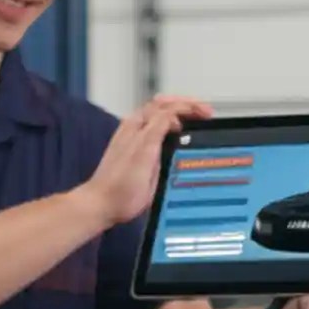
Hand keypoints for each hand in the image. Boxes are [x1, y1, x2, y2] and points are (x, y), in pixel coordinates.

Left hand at [81, 94, 213, 226]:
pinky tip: (176, 134)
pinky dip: (168, 124)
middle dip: (185, 104)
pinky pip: (153, 127)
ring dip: (177, 112)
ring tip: (194, 119)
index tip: (207, 114)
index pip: (168, 106)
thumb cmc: (121, 187)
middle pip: (162, 105)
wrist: (102, 205)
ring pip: (157, 114)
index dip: (190, 107)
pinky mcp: (133, 150)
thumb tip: (173, 115)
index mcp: (138, 127)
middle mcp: (134, 128)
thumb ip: (158, 130)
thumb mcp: (144, 154)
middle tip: (204, 112)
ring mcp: (132, 138)